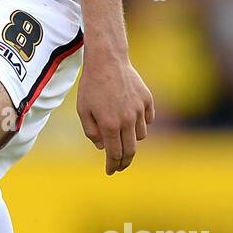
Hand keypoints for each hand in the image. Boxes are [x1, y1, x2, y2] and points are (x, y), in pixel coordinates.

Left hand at [77, 54, 153, 174]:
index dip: (113, 166)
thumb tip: (103, 147)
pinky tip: (133, 120)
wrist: (107, 60)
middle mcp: (127, 120)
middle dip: (124, 162)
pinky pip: (148, 119)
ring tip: (122, 135)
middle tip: (119, 166)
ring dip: (132, 140)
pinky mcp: (147, 100)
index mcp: (110, 125)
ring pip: (140, 135)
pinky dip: (142, 124)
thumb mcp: (83, 110)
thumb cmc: (91, 86)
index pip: (115, 154)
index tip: (111, 171)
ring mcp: (139, 110)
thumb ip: (92, 132)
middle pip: (131, 150)